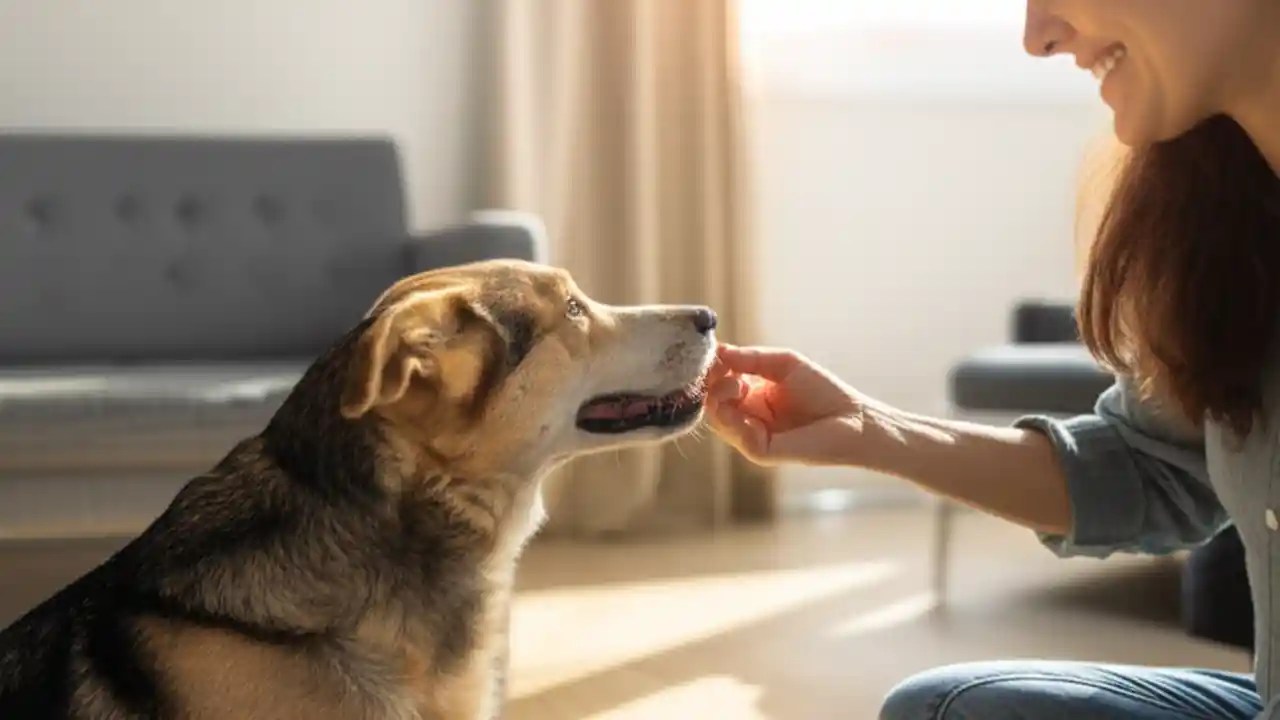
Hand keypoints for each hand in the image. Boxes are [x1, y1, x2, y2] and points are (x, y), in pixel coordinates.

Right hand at [705, 343, 871, 465]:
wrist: (853, 419)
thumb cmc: (822, 391)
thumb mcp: (782, 364)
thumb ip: (749, 359)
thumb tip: (717, 351)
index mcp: (752, 396)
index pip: (718, 384)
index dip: (712, 370)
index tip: (712, 354)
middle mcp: (748, 417)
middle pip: (712, 401)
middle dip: (712, 383)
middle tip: (726, 372)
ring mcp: (752, 436)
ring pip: (717, 418)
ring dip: (718, 397)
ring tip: (737, 385)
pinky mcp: (760, 451)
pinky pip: (734, 434)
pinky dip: (733, 416)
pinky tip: (745, 399)